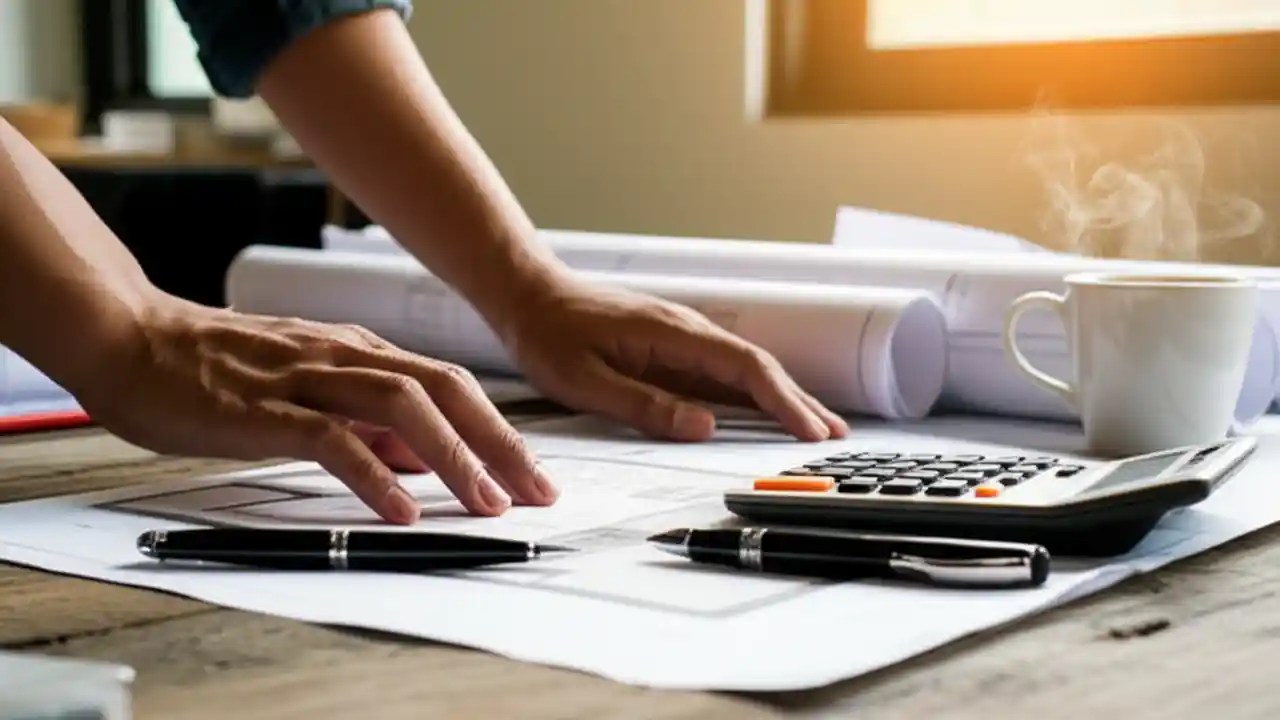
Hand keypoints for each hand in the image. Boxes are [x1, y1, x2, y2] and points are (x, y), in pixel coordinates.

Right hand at [78, 295, 555, 524]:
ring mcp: (305, 378)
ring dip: (453, 456)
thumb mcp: (310, 389)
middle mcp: (344, 356)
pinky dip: (373, 475)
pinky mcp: (263, 408)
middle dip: (498, 441)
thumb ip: (366, 420)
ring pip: (400, 406)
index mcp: (359, 352)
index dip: (498, 429)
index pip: (449, 386)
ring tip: (485, 503)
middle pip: (444, 389)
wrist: (131, 340)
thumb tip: (424, 457)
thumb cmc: (218, 370)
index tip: (533, 473)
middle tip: (536, 491)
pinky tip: (400, 510)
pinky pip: (331, 439)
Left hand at [498, 276, 849, 441]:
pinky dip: (754, 394)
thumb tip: (705, 427)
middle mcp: (687, 331)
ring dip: (783, 397)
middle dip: (799, 401)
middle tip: (834, 438)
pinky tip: (766, 412)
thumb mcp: (585, 380)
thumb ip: (645, 404)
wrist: (528, 294)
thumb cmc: (550, 335)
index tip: (809, 431)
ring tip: (817, 428)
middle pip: (757, 367)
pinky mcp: (672, 348)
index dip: (782, 401)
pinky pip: (723, 373)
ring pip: (745, 370)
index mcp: (672, 334)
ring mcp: (682, 338)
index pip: (745, 367)